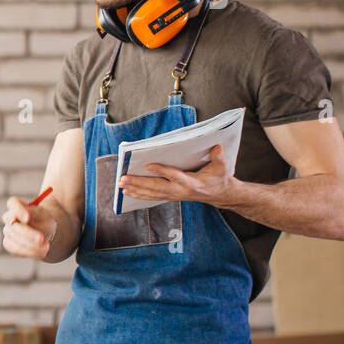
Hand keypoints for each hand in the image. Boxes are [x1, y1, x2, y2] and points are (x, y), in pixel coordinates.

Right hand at [2, 195, 56, 259]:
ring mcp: (7, 230)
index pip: (13, 203)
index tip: (27, 218)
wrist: (43, 231)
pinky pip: (15, 249)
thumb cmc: (44, 220)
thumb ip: (36, 216)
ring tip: (47, 247)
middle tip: (41, 239)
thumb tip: (25, 221)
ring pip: (14, 238)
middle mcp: (9, 217)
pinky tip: (42, 251)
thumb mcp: (45, 216)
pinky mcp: (8, 243)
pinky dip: (29, 251)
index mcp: (17, 204)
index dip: (18, 210)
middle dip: (27, 233)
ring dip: (31, 244)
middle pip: (12, 223)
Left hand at [119, 144, 236, 205]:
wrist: (221, 194)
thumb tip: (217, 147)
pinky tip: (128, 192)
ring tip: (121, 185)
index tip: (149, 165)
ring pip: (152, 193)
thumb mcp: (222, 167)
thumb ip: (219, 157)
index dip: (161, 170)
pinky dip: (140, 194)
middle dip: (139, 183)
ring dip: (135, 189)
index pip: (173, 175)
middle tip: (123, 179)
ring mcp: (174, 195)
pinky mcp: (171, 196)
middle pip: (156, 187)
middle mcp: (180, 190)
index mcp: (191, 182)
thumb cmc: (219, 178)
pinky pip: (153, 197)